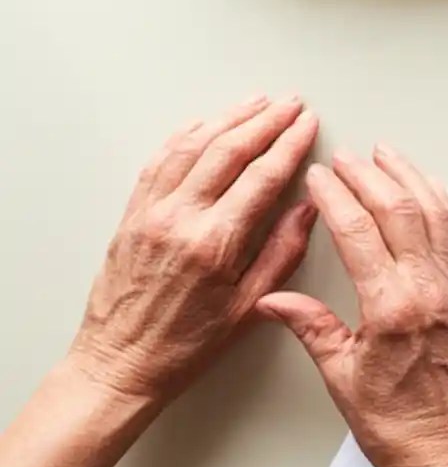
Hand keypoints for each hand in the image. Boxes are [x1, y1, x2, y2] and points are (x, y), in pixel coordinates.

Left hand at [70, 96, 319, 403]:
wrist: (120, 363)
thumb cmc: (184, 346)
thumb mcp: (248, 308)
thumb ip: (281, 254)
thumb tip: (308, 210)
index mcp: (213, 245)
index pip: (261, 177)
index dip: (289, 144)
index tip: (308, 125)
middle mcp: (178, 220)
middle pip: (228, 150)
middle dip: (265, 120)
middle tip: (291, 104)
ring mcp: (150, 213)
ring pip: (192, 146)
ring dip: (228, 118)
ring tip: (256, 103)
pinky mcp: (133, 214)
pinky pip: (160, 160)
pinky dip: (186, 134)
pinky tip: (205, 124)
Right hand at [257, 145, 447, 466]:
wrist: (443, 449)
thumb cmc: (395, 423)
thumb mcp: (339, 375)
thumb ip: (310, 327)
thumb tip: (275, 299)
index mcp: (392, 308)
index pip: (358, 232)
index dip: (335, 197)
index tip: (317, 176)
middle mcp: (428, 291)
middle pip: (399, 211)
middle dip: (368, 176)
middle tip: (344, 157)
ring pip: (434, 215)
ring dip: (409, 178)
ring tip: (385, 155)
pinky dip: (441, 204)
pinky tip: (428, 188)